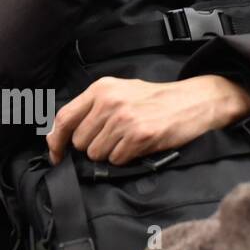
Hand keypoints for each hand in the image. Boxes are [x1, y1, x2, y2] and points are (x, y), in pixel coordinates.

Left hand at [46, 75, 249, 166]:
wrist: (193, 100)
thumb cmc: (155, 99)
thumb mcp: (120, 92)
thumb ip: (92, 108)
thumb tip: (65, 133)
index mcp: (100, 89)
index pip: (64, 118)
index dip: (56, 140)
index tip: (56, 155)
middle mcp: (109, 102)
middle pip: (79, 141)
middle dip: (91, 147)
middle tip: (112, 140)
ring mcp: (124, 118)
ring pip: (96, 153)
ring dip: (109, 154)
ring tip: (127, 141)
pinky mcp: (140, 135)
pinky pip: (117, 159)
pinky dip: (125, 158)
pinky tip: (137, 146)